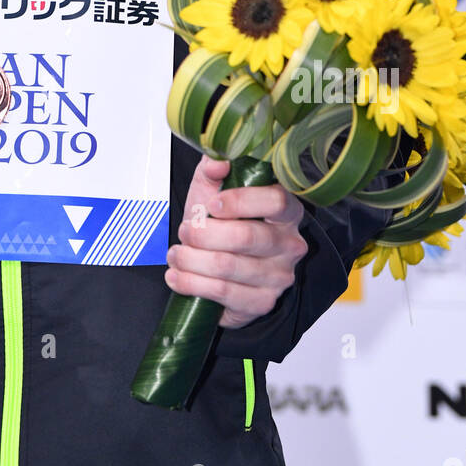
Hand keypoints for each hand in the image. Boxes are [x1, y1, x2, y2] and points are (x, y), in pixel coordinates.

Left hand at [166, 156, 307, 328]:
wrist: (220, 271)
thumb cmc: (220, 225)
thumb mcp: (212, 192)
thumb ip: (212, 171)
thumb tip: (217, 163)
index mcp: (286, 210)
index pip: (276, 201)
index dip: (241, 201)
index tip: (212, 204)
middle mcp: (290, 244)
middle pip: (246, 237)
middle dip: (204, 233)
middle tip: (184, 231)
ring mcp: (279, 276)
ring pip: (228, 266)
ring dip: (191, 260)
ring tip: (175, 254)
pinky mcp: (263, 302)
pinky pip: (222, 292)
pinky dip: (191, 283)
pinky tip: (176, 276)